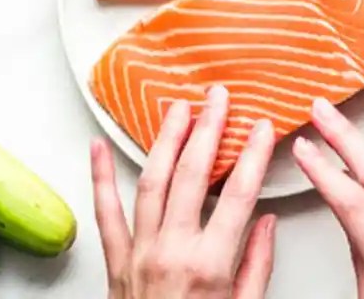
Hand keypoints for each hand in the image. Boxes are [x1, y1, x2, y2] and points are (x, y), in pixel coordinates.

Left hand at [91, 85, 277, 297]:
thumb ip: (256, 267)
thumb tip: (267, 223)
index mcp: (210, 265)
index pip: (240, 195)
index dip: (254, 156)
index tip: (265, 127)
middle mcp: (172, 252)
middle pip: (194, 175)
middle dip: (208, 129)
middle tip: (218, 96)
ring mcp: (139, 254)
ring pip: (152, 183)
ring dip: (165, 140)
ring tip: (176, 108)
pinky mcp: (114, 264)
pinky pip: (105, 214)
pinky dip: (99, 178)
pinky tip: (96, 148)